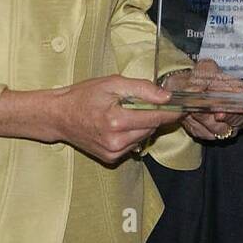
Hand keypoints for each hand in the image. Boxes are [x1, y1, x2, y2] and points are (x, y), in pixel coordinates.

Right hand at [42, 75, 181, 164]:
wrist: (59, 115)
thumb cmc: (84, 95)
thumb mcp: (112, 83)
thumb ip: (142, 89)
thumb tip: (167, 96)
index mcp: (116, 121)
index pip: (154, 117)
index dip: (171, 112)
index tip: (183, 107)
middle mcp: (116, 141)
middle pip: (151, 127)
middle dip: (153, 115)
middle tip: (143, 102)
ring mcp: (113, 153)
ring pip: (143, 137)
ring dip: (143, 125)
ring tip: (126, 112)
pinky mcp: (110, 158)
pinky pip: (132, 145)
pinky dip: (132, 134)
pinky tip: (119, 125)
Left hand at [164, 60, 242, 142]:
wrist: (180, 89)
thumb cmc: (198, 78)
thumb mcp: (203, 68)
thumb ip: (207, 70)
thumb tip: (206, 83)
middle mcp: (237, 114)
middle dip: (230, 116)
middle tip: (218, 111)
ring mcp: (224, 125)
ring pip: (224, 130)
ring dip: (210, 121)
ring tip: (198, 110)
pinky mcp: (209, 133)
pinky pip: (208, 135)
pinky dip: (199, 126)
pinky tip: (192, 116)